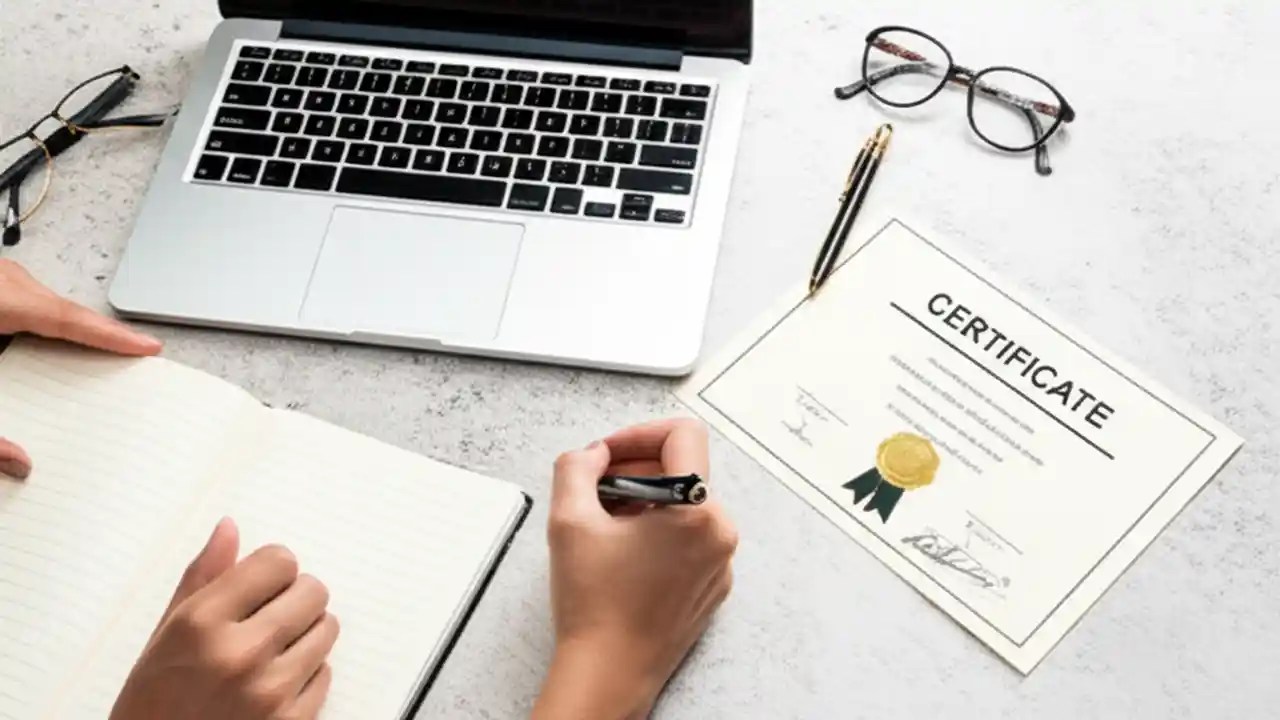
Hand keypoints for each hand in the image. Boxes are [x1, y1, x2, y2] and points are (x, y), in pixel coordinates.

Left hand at [0, 259, 160, 478]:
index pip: (67, 318)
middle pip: (55, 306)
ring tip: (88, 346)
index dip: (111, 336)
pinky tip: (34, 335)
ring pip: (34, 297)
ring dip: (59, 323)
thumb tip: (18, 462)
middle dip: (91, 331)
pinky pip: (12, 296)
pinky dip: (30, 315)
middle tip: (126, 351)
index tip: (145, 346)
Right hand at [110, 518, 339, 719]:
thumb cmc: (152, 703)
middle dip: (294, 598)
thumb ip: (202, 578)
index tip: (259, 586)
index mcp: (201, 623)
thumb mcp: (164, 636)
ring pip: (326, 629)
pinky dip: (307, 674)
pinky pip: (325, 672)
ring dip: (305, 634)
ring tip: (269, 652)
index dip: (272, 571)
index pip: (279, 562)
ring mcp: (270, 692)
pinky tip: (273, 685)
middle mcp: (240, 654)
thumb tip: (230, 527)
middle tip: (268, 618)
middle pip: (313, 591)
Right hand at [532, 419, 737, 719]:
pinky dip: (658, 533)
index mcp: (697, 511)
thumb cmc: (595, 607)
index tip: (607, 455)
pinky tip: (623, 555)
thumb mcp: (569, 520)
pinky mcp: (712, 586)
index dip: (638, 434)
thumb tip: (593, 454)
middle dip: (633, 470)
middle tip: (594, 492)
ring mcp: (720, 563)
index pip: (682, 434)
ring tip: (605, 527)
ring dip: (644, 502)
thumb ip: (576, 467)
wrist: (608, 673)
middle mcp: (720, 534)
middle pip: (681, 470)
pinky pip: (691, 538)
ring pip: (685, 505)